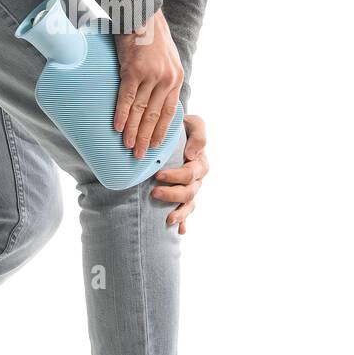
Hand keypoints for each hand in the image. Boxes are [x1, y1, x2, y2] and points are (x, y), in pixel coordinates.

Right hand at [113, 9, 184, 159]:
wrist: (141, 13)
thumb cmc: (149, 35)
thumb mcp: (166, 58)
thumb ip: (163, 78)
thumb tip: (153, 97)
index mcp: (176, 78)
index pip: (169, 113)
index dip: (161, 132)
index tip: (154, 147)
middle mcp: (167, 80)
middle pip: (155, 116)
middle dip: (146, 138)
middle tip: (138, 155)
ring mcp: (151, 76)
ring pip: (142, 111)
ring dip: (133, 131)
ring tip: (127, 146)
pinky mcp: (134, 71)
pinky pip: (127, 99)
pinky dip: (122, 115)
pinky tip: (118, 128)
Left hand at [151, 113, 208, 233]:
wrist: (177, 132)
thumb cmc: (184, 127)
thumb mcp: (194, 124)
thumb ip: (198, 135)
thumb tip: (192, 154)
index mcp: (200, 163)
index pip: (190, 173)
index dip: (175, 176)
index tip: (158, 174)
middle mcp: (197, 179)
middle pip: (189, 192)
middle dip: (172, 194)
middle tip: (154, 192)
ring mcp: (192, 189)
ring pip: (189, 205)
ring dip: (180, 213)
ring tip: (167, 220)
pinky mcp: (185, 196)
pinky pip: (187, 211)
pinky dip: (184, 222)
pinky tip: (179, 231)